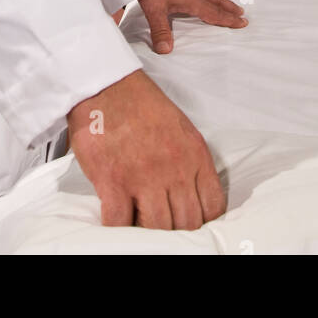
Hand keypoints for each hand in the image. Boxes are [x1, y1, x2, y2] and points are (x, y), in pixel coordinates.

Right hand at [67, 69, 225, 229]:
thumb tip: (189, 196)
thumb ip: (189, 162)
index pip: (213, 207)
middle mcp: (174, 168)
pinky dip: (120, 230)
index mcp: (194, 154)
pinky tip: (118, 223)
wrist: (105, 84)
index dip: (203, 223)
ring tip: (141, 226)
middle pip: (187, 223)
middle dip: (177, 232)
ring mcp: (144, 177)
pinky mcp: (113, 181)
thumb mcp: (180, 127)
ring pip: (158, 229)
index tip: (192, 226)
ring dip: (150, 233)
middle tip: (164, 229)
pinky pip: (121, 223)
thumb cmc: (139, 104)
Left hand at [138, 0, 246, 54]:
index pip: (215, 13)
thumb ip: (161, 31)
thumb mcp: (155, 11)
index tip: (242, 22)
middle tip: (241, 13)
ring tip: (226, 4)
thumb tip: (166, 50)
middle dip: (229, 8)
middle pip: (216, 1)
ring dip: (220, 0)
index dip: (229, 20)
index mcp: (193, 0)